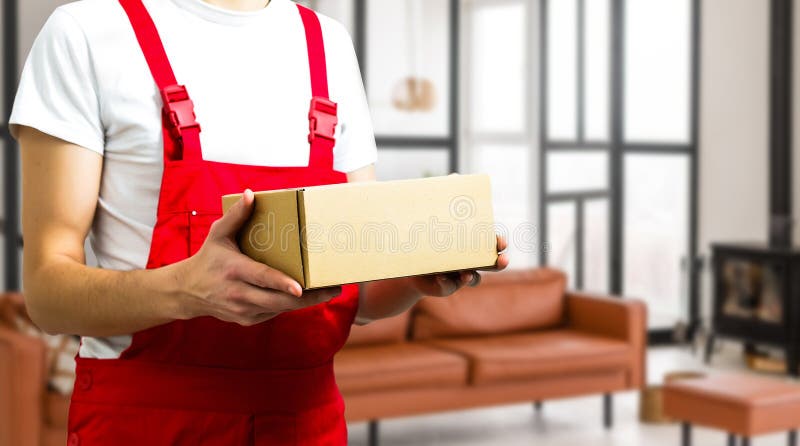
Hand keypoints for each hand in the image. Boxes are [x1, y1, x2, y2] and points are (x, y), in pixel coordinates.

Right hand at [171, 189, 340, 325]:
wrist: (187, 291)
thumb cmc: (208, 258)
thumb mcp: (217, 235)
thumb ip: (236, 216)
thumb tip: (251, 194)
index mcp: (234, 271)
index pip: (261, 278)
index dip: (281, 284)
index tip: (301, 287)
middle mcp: (238, 293)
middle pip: (278, 300)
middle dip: (309, 298)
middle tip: (333, 289)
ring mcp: (243, 310)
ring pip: (279, 309)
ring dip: (304, 303)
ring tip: (328, 291)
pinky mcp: (247, 320)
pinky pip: (273, 313)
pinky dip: (289, 305)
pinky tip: (306, 296)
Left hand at [409, 235, 508, 296]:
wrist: (414, 266)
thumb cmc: (426, 246)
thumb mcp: (434, 237)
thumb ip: (443, 235)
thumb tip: (450, 231)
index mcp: (471, 246)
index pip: (490, 243)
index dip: (498, 243)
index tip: (501, 243)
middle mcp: (470, 262)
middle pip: (491, 264)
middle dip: (499, 262)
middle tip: (503, 260)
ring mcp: (461, 275)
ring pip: (474, 278)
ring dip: (472, 277)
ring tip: (466, 274)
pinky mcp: (448, 286)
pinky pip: (450, 285)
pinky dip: (446, 282)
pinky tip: (441, 277)